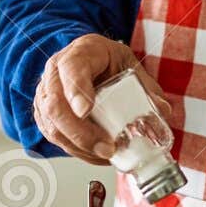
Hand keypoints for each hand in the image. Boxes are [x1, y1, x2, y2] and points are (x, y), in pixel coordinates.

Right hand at [32, 34, 171, 164]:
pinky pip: (53, 136)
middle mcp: (56, 70)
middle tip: (106, 147)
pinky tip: (95, 155)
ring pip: (52, 124)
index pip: (71, 69)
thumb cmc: (108, 62)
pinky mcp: (43, 113)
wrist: (90, 61)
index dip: (76, 91)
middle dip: (82, 132)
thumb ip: (147, 88)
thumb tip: (162, 110)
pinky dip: (75, 150)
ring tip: (105, 154)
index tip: (85, 110)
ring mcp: (46, 92)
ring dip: (79, 146)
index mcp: (82, 52)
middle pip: (56, 104)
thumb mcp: (131, 66)